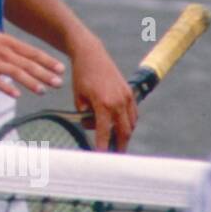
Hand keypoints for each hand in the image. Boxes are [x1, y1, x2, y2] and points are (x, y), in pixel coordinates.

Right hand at [0, 17, 64, 98]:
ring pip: (15, 73)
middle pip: (27, 63)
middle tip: (58, 82)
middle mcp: (0, 51)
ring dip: (30, 82)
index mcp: (5, 41)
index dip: (47, 61)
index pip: (31, 52)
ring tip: (43, 91)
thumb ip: (6, 47)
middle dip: (44, 73)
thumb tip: (20, 56)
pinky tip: (16, 95)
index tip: (60, 68)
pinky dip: (7, 88)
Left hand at [70, 36, 136, 151]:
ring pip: (131, 124)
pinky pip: (133, 114)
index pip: (104, 132)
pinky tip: (120, 127)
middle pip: (124, 132)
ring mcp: (126, 97)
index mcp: (103, 104)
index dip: (103, 146)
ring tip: (116, 142)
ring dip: (125, 135)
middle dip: (120, 146)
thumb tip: (92, 126)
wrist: (91, 54)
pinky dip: (129, 123)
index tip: (101, 157)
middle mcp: (118, 101)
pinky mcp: (129, 92)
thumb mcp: (78, 96)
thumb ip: (85, 113)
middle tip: (115, 156)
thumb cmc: (81, 75)